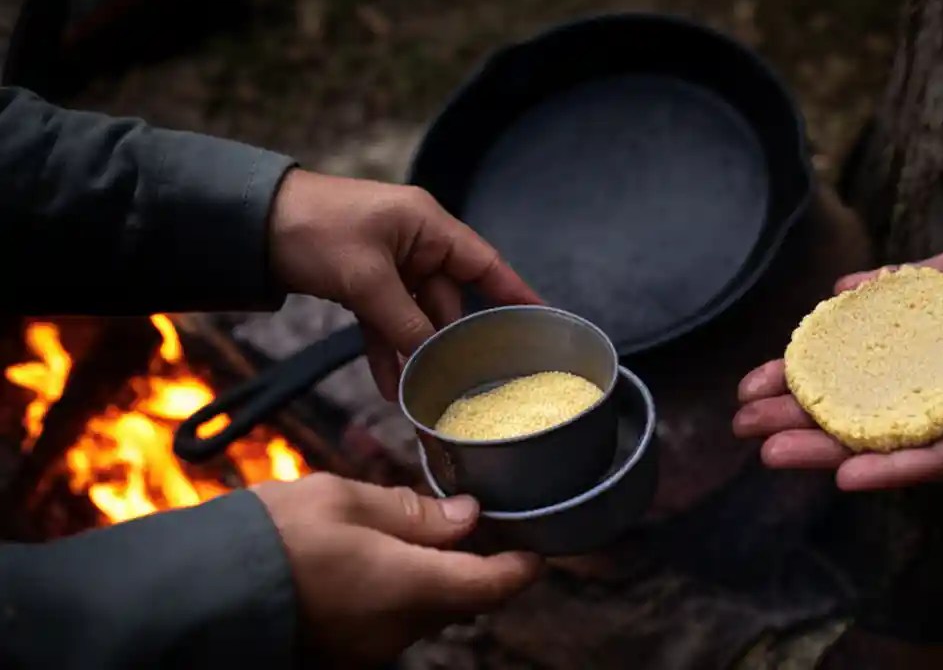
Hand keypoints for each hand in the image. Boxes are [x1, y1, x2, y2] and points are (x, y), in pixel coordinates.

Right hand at [252, 474, 540, 667]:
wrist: (193, 593)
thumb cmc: (271, 538)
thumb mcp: (345, 500)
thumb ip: (412, 512)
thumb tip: (465, 517)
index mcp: (412, 588)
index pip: (494, 586)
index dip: (521, 565)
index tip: (536, 548)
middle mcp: (399, 630)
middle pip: (458, 598)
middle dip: (469, 562)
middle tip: (466, 519)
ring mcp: (368, 650)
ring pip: (421, 610)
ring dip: (428, 576)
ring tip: (407, 531)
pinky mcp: (339, 654)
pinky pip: (385, 622)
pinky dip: (392, 592)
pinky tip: (367, 560)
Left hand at [267, 170, 542, 398]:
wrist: (250, 222)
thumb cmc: (313, 229)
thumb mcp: (365, 279)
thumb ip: (404, 322)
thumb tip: (431, 362)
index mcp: (428, 226)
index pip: (485, 264)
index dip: (515, 293)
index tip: (542, 321)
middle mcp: (416, 243)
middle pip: (447, 301)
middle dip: (448, 343)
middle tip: (459, 385)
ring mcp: (390, 264)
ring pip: (415, 317)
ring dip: (414, 354)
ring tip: (419, 397)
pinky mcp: (363, 281)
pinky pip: (386, 321)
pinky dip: (388, 349)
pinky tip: (390, 384)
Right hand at [733, 244, 942, 490]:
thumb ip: (903, 280)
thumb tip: (842, 288)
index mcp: (916, 363)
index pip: (843, 376)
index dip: (796, 379)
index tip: (753, 383)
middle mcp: (926, 400)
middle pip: (846, 417)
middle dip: (791, 422)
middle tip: (744, 425)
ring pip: (875, 447)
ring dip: (822, 453)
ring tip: (771, 454)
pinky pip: (932, 462)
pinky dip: (890, 471)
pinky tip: (846, 477)